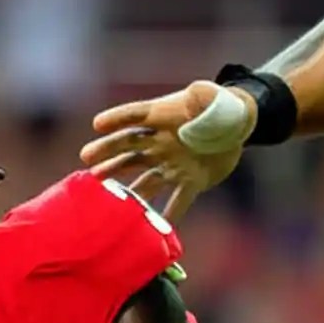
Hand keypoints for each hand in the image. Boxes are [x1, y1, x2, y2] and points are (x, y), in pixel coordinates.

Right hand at [81, 81, 256, 221]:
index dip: (118, 118)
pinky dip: (167, 215)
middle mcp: (161, 142)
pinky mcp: (189, 181)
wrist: (236, 128)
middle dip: (108, 154)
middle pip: (130, 149)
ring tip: (105, 198)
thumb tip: (197, 92)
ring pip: (144, 179)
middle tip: (87, 160)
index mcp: (164, 118)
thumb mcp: (213, 97)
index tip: (98, 124)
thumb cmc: (221, 106)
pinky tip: (153, 230)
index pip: (137, 115)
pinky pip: (177, 200)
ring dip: (127, 189)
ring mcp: (171, 164)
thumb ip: (204, 96)